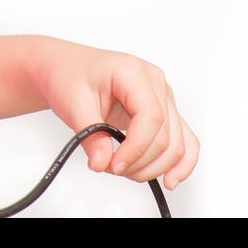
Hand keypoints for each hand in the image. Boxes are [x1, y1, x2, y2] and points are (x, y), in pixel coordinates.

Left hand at [27, 37, 198, 190]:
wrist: (64, 68)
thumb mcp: (72, 103)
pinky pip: (183, 139)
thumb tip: (102, 163)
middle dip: (141, 161)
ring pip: (177, 142)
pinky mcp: (162, 111)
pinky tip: (170, 179)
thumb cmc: (69, 75)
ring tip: (125, 170)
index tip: (114, 164)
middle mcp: (154, 82)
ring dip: (155, 166)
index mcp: (132, 71)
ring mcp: (161, 96)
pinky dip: (180, 162)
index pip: (152, 116)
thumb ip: (90, 135)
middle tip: (111, 167)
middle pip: (166, 134)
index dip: (137, 148)